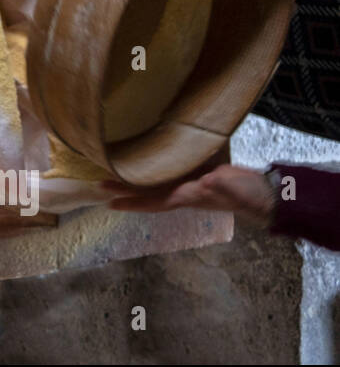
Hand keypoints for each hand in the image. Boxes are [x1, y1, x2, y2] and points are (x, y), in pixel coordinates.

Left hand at [102, 164, 275, 224]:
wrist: (267, 193)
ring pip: (155, 183)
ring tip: (113, 173)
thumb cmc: (250, 192)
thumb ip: (221, 184)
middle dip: (124, 191)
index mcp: (188, 196)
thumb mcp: (235, 186)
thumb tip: (206, 181)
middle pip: (148, 193)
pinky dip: (153, 169)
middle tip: (98, 185)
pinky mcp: (197, 174)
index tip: (110, 203)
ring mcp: (189, 184)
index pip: (155, 201)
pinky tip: (144, 163)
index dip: (133, 203)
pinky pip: (169, 173)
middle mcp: (184, 192)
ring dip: (134, 180)